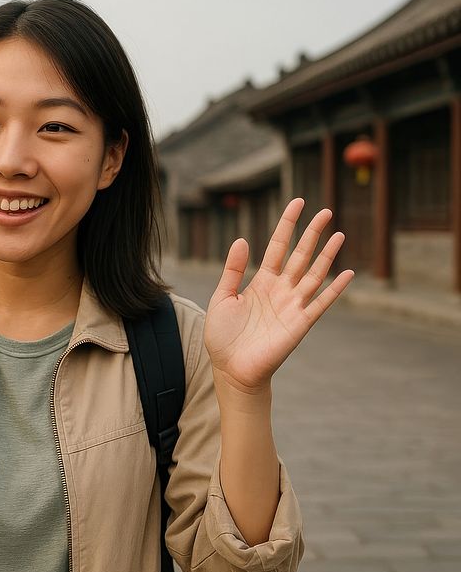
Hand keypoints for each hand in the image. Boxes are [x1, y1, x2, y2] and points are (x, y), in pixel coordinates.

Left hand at [204, 198, 353, 393]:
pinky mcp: (300, 323)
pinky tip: (348, 274)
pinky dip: (335, 289)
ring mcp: (292, 305)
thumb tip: (242, 239)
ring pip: (314, 274)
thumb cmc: (223, 336)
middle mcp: (280, 290)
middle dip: (312, 233)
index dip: (287, 225)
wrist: (231, 369)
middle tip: (325, 211)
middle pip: (300, 255)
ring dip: (327, 255)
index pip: (278, 246)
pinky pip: (321, 303)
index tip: (298, 203)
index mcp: (261, 281)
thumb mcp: (222, 297)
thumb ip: (233, 270)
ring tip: (339, 233)